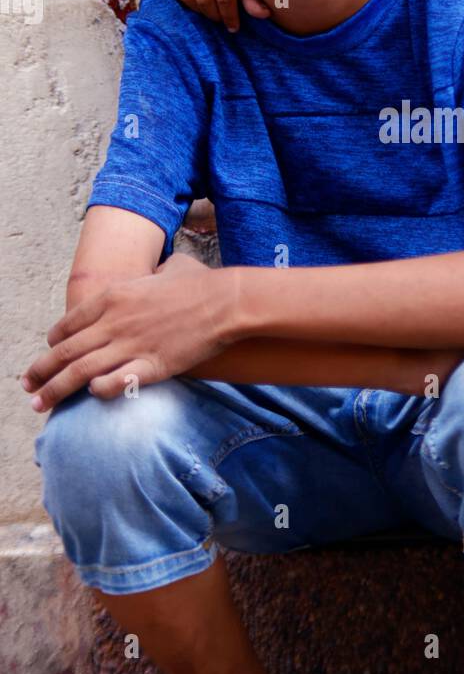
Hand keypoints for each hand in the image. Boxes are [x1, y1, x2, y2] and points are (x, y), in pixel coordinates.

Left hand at [22, 261, 233, 411]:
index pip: (68, 324)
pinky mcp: (149, 366)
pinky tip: (91, 395)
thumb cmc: (200, 284)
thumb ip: (155, 274)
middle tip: (27, 387)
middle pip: (64, 352)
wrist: (225, 302)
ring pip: (78, 372)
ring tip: (40, 404)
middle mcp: (113, 321)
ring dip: (55, 390)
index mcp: (112, 296)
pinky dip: (95, 390)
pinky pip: (111, 383)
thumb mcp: (169, 268)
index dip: (52, 342)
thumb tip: (161, 271)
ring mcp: (129, 345)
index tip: (48, 352)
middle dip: (40, 372)